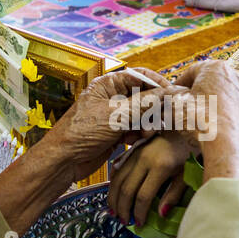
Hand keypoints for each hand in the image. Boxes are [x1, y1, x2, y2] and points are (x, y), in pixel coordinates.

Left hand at [42, 67, 176, 182]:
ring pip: (142, 115)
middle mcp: (112, 97)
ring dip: (148, 124)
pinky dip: (140, 134)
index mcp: (108, 84)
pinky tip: (136, 141)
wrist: (64, 161)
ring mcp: (114, 115)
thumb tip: (170, 92)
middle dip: (154, 109)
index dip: (159, 84)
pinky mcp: (115, 132)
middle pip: (144, 96)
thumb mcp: (117, 116)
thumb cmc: (81, 133)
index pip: (140, 76)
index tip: (174, 95)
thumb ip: (145, 104)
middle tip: (162, 120)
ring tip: (147, 134)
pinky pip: (136, 129)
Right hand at [108, 132, 191, 226]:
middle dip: (123, 209)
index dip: (139, 212)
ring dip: (114, 199)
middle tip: (125, 222)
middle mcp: (144, 158)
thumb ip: (174, 195)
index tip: (139, 223)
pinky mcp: (131, 151)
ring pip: (117, 180)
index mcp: (160, 166)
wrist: (182, 129)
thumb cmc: (187, 153)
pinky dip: (112, 184)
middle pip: (126, 189)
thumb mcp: (185, 175)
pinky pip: (116, 170)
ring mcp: (135, 153)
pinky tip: (113, 196)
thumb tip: (161, 214)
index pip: (143, 196)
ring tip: (115, 213)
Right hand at [171, 61, 238, 191]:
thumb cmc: (200, 118)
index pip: (191, 72)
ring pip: (221, 96)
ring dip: (208, 104)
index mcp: (215, 67)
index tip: (171, 96)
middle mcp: (234, 76)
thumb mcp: (176, 103)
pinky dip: (221, 116)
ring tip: (196, 119)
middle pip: (208, 83)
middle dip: (195, 94)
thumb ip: (170, 94)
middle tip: (182, 107)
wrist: (228, 144)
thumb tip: (168, 94)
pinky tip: (211, 127)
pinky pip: (230, 110)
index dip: (178, 84)